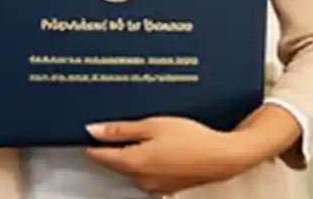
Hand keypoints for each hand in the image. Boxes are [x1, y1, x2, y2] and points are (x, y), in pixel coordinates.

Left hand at [85, 117, 252, 193]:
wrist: (226, 156)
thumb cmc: (192, 139)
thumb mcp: (151, 125)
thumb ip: (120, 130)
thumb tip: (93, 131)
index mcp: (133, 163)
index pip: (98, 156)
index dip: (91, 142)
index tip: (86, 131)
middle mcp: (140, 180)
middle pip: (113, 163)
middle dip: (111, 147)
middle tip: (118, 127)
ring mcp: (154, 186)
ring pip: (130, 168)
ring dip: (130, 154)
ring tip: (144, 135)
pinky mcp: (166, 187)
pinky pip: (146, 173)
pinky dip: (145, 161)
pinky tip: (158, 148)